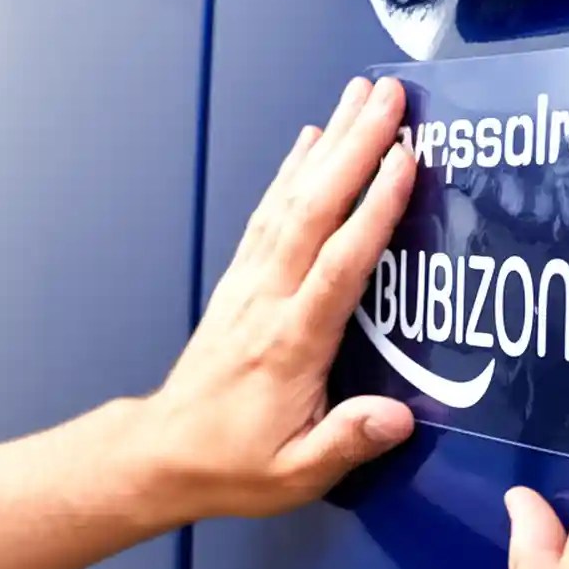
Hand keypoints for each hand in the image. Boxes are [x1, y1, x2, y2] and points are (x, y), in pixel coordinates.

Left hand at [138, 77, 416, 520]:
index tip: (405, 161)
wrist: (164, 453)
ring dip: (329, 143)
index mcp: (291, 343)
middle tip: (390, 98)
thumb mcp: (296, 473)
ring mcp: (250, 283)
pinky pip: (269, 212)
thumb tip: (400, 417)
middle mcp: (268, 299)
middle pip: (315, 209)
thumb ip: (347, 441)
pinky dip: (291, 169)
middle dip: (355, 147)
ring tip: (359, 96)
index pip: (339, 265)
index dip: (373, 211)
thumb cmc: (235, 462)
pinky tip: (310, 139)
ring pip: (291, 198)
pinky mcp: (242, 279)